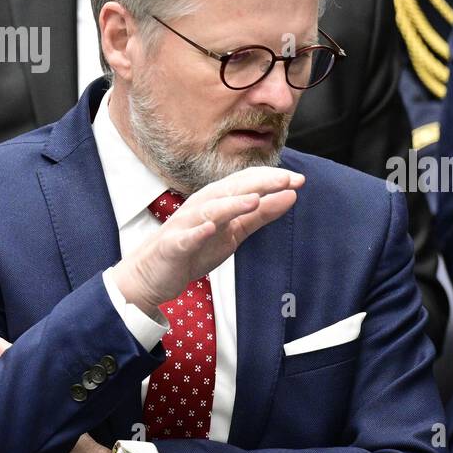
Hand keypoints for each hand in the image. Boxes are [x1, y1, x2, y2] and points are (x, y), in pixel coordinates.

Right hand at [112, 166, 303, 317]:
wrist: (153, 273)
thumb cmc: (196, 248)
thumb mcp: (235, 230)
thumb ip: (262, 214)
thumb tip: (291, 195)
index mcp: (218, 200)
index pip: (247, 182)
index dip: (272, 179)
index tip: (299, 179)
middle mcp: (202, 206)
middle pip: (232, 190)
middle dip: (260, 184)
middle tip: (288, 179)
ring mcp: (186, 225)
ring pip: (211, 210)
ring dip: (232, 204)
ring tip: (255, 199)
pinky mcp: (173, 246)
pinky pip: (186, 238)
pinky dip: (197, 232)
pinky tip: (210, 228)